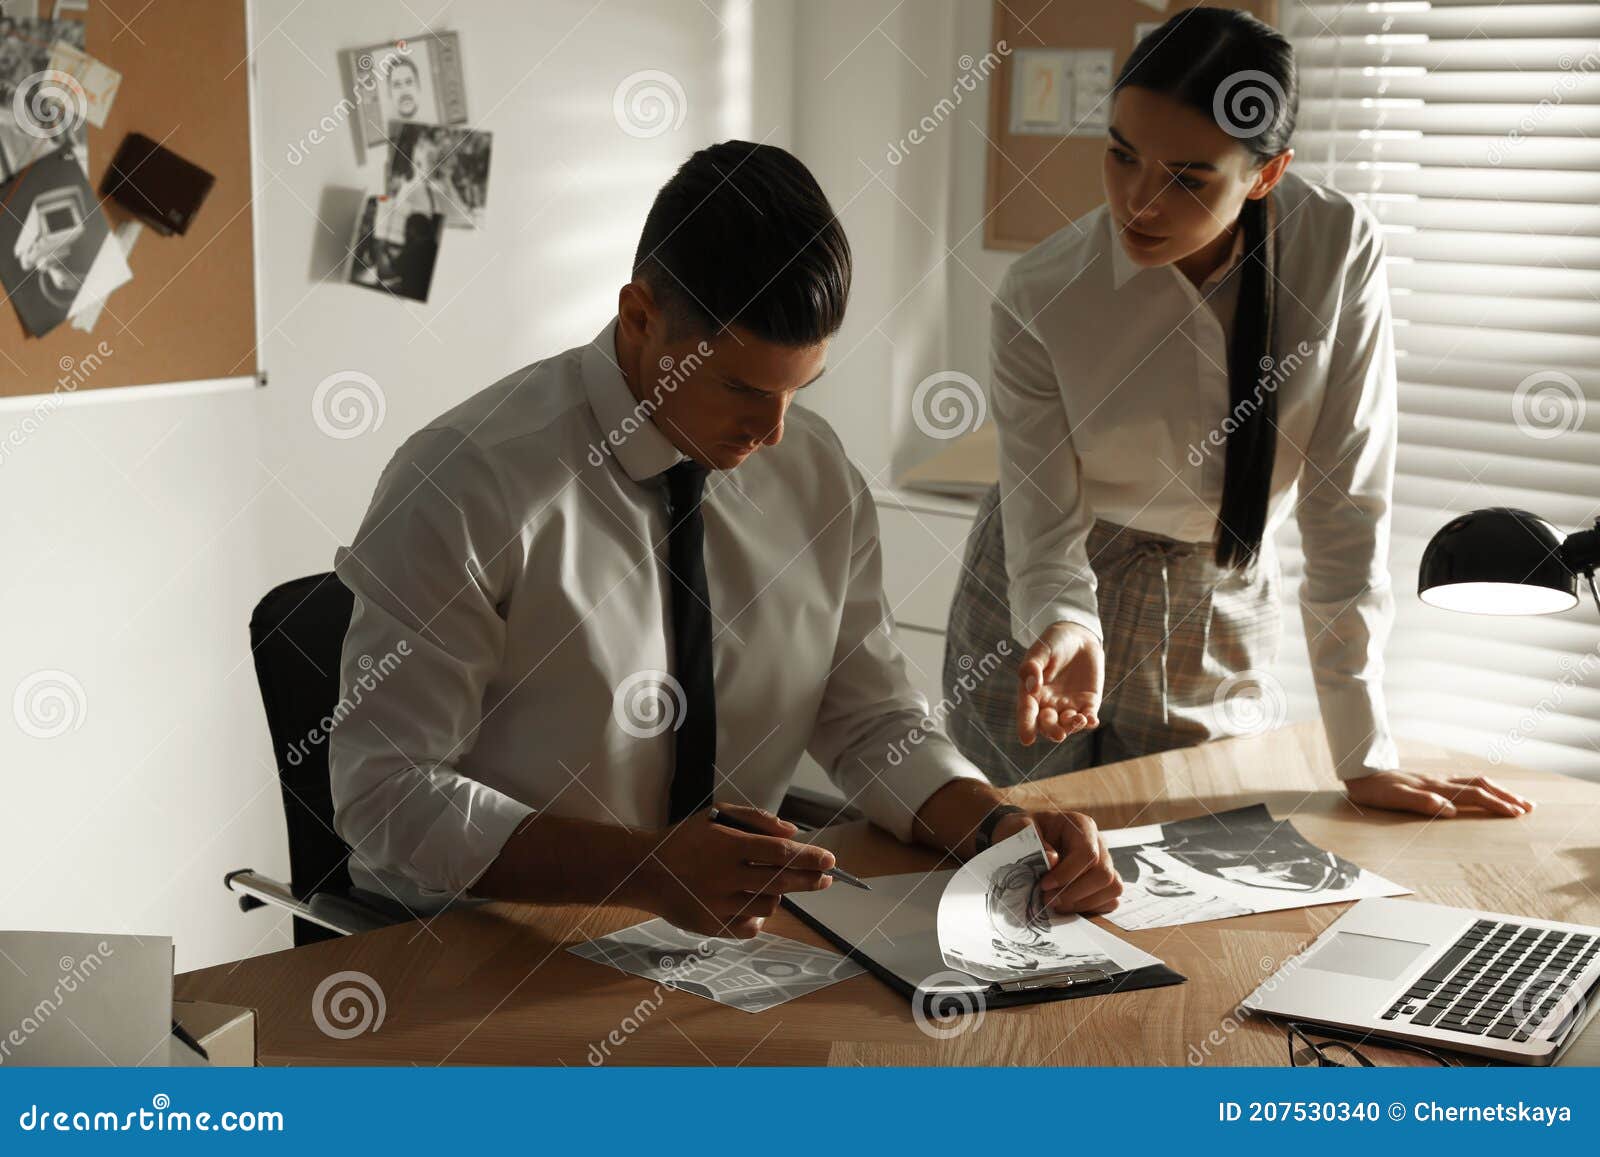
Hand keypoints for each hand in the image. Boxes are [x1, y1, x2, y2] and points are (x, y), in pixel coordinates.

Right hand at [640, 803, 834, 937]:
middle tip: (826, 878)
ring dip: (778, 895)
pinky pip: (750, 926)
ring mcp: (717, 904)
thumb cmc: (685, 839)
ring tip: (770, 883)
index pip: (780, 852)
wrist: (645, 871)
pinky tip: (752, 903)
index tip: (830, 860)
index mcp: (727, 845)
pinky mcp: (711, 926)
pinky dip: (759, 916)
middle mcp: (724, 876)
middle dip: (810, 880)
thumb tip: (793, 832)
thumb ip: (756, 819)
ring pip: (769, 904)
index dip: (809, 857)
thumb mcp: (716, 815)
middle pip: (781, 881)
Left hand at [991, 808, 1121, 914]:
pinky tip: (1067, 905)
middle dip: (1075, 893)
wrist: (1023, 839)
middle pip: (1104, 874)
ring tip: (1056, 904)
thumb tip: (1053, 859)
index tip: (1044, 885)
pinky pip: (1111, 900)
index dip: (1067, 874)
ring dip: (1083, 902)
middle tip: (1048, 899)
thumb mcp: (1018, 828)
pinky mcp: (1103, 882)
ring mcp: (1104, 862)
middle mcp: (1098, 842)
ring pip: (1112, 887)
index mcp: (1080, 824)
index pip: (1088, 853)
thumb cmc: (1023, 832)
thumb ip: (1032, 840)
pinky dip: (1091, 907)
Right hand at [1018, 621, 1104, 745]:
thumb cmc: (1053, 643)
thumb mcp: (1040, 651)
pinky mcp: (1088, 703)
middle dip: (1052, 731)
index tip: (1027, 740)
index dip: (1025, 726)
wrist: (1078, 637)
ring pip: (1067, 725)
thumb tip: (1032, 688)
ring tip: (1079, 719)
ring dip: (1072, 726)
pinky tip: (1091, 720)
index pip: (1026, 712)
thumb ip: (1032, 667)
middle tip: (1059, 734)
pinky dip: (1089, 721)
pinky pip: (1087, 717)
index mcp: (1031, 694)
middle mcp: (1048, 704)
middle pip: (1047, 725)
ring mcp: (1068, 706)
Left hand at [1345, 771, 1534, 818]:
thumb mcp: (1394, 799)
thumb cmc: (1374, 790)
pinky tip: (1483, 791)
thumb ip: (1422, 802)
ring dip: (1498, 791)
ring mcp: (1436, 779)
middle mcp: (1440, 782)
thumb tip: (1451, 810)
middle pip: (1481, 786)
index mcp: (1436, 788)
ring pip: (1475, 782)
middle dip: (1506, 797)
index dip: (1497, 805)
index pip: (1474, 796)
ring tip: (1515, 800)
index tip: (1518, 814)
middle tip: (1530, 807)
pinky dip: (1482, 787)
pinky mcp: (1430, 780)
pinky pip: (1464, 782)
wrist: (1359, 771)